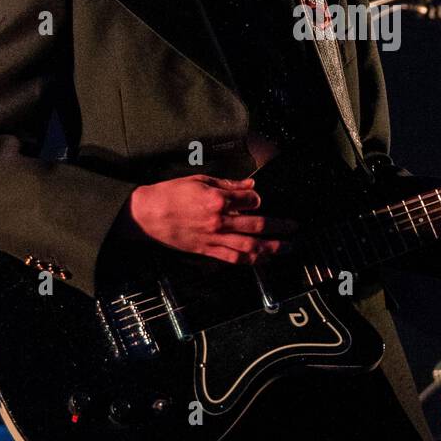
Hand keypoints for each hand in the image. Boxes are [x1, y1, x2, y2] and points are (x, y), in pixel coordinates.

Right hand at [128, 175, 293, 264]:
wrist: (145, 214)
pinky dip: (251, 260)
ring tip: (287, 248)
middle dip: (279, 227)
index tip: (261, 200)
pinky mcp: (206, 251)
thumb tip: (250, 185)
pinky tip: (263, 260)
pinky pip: (233, 258)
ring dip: (272, 248)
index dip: (259, 199)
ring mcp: (213, 238)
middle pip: (256, 226)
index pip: (250, 200)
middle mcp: (219, 221)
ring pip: (249, 247)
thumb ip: (228, 184)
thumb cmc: (170, 193)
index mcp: (217, 199)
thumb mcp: (200, 180)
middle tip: (294, 228)